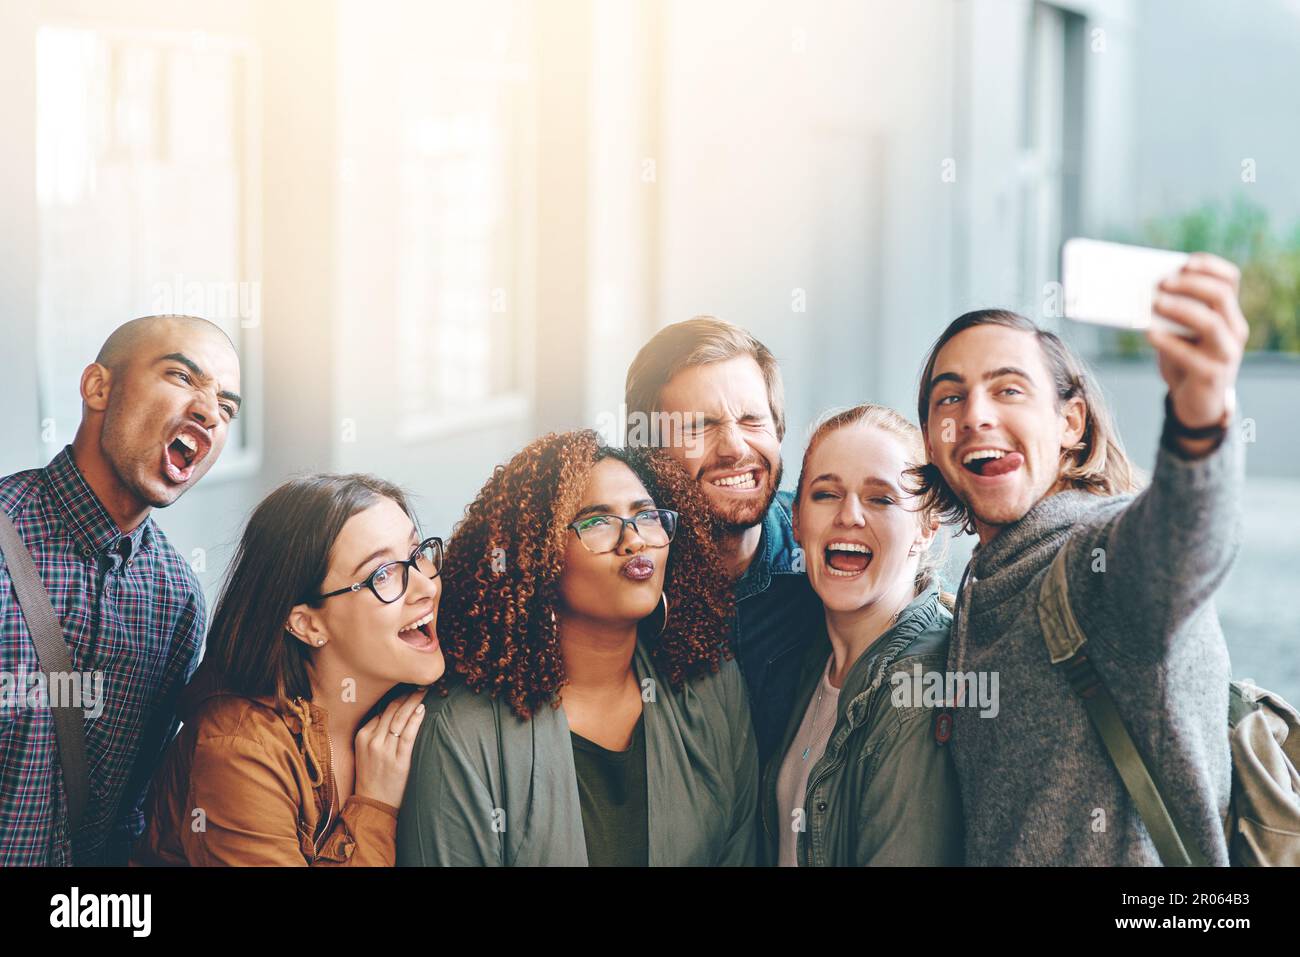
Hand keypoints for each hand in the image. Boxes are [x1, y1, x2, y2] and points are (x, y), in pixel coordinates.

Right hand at [353, 690, 426, 808]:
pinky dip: (415, 720)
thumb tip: (389, 712)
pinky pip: (408, 735)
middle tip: (419, 682)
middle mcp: (372, 741)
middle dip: (406, 694)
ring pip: (400, 719)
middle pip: (391, 710)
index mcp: (362, 736)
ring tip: (423, 690)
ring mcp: (384, 751)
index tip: (407, 686)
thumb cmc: (370, 776)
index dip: (396, 696)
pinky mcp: (398, 761)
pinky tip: (422, 709)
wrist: (371, 804)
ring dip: (413, 702)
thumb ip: (374, 732)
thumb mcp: (364, 750)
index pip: (381, 710)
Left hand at [1147, 252, 1247, 429]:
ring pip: (1212, 322)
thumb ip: (1170, 313)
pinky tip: (1149, 333)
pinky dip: (1168, 341)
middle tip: (1161, 282)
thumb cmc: (1184, 360)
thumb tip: (1142, 291)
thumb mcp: (1179, 333)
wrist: (1196, 403)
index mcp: (1229, 314)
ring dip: (1181, 309)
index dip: (1209, 266)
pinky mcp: (1212, 375)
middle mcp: (1234, 330)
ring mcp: (1226, 353)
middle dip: (1190, 284)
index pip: (1230, 280)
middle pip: (1221, 295)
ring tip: (1154, 303)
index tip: (1184, 261)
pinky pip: (1190, 354)